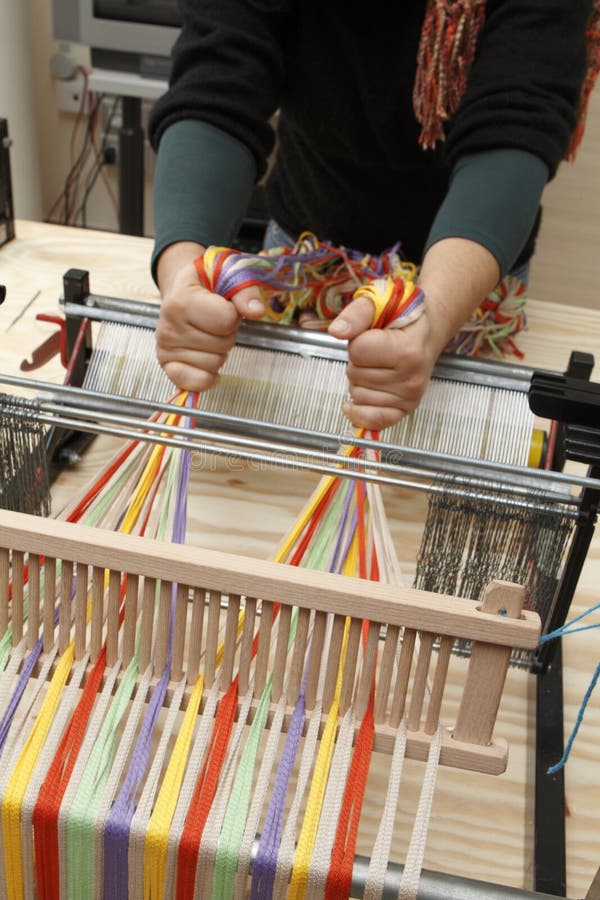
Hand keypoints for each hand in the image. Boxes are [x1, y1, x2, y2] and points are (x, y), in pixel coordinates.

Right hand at [156, 244, 264, 391]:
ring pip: (215, 363)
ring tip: (207, 333)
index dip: (234, 314)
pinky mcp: (168, 367)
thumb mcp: (227, 274)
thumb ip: (245, 290)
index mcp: (181, 299)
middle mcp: (169, 326)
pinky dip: (208, 375)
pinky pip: (197, 383)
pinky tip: (205, 357)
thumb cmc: (206, 283)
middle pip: (223, 344)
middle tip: (215, 321)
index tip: (224, 305)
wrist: (182, 290)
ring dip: (219, 351)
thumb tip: (256, 311)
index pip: (226, 320)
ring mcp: (166, 348)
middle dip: (227, 333)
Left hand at [328, 298, 443, 430]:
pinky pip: (371, 421)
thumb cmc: (401, 317)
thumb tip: (336, 331)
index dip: (357, 340)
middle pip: (355, 374)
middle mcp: (411, 377)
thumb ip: (355, 314)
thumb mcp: (378, 303)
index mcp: (407, 350)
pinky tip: (357, 402)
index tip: (374, 334)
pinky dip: (359, 412)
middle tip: (377, 351)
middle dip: (358, 361)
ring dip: (360, 380)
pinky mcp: (405, 410)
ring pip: (357, 395)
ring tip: (379, 365)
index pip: (357, 350)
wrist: (425, 331)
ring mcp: (409, 396)